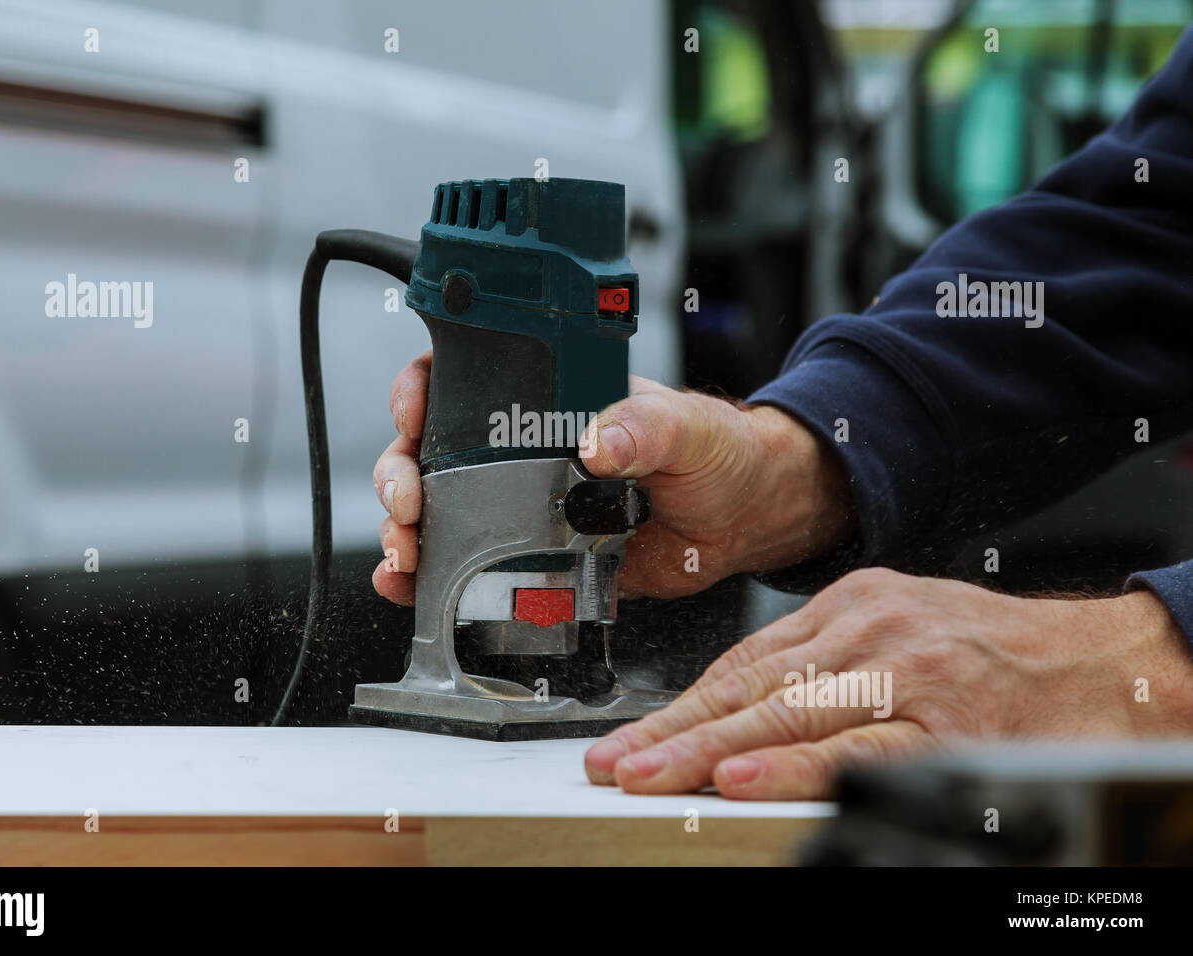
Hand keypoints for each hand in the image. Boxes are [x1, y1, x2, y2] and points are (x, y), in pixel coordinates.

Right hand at [372, 352, 855, 603]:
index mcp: (552, 405)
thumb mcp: (685, 427)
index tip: (412, 412)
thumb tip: (598, 443)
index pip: (464, 380)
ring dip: (409, 532)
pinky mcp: (541, 557)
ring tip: (405, 555)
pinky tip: (415, 588)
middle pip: (433, 452)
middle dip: (400, 475)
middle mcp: (526, 452)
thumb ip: (645, 427)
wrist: (747, 518)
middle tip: (407, 503)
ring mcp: (527, 506)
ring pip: (442, 511)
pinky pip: (476, 565)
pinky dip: (437, 577)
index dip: (420, 391)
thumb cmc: (719, 453)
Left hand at [584, 568, 1192, 798]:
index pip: (741, 661)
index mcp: (846, 606)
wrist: (1086, 662)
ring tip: (648, 775)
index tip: (629, 736)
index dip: (679, 704)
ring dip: (706, 749)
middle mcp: (863, 633)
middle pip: (748, 687)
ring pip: (784, 714)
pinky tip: (738, 777)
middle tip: (613, 763)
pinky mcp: (934, 725)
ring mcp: (897, 677)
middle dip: (672, 730)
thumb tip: (740, 711)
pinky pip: (850, 750)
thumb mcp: (894, 626)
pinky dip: (789, 765)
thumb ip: (822, 660)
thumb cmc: (983, 651)